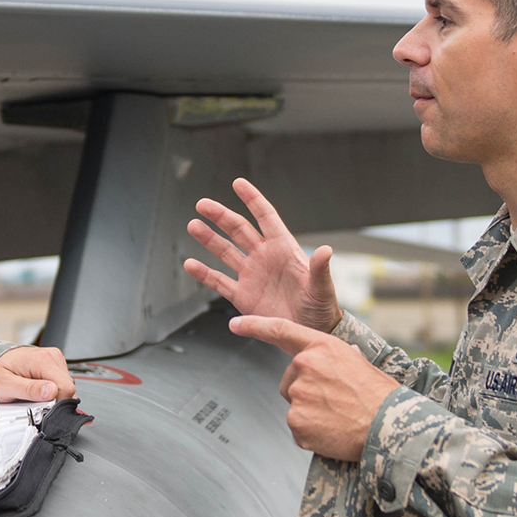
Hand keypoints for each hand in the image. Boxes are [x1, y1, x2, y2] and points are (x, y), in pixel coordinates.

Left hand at [0, 344, 74, 401]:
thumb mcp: (6, 386)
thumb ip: (30, 389)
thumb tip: (52, 392)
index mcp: (43, 359)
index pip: (66, 388)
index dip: (55, 403)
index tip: (41, 407)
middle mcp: (51, 356)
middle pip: (67, 388)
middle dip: (53, 400)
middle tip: (32, 401)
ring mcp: (53, 359)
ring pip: (64, 387)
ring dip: (52, 396)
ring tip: (32, 394)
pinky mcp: (52, 365)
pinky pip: (59, 384)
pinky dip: (50, 391)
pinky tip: (36, 390)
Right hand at [184, 178, 340, 333]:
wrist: (310, 333)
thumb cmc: (321, 308)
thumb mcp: (322, 288)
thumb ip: (320, 269)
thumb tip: (325, 250)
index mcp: (284, 249)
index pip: (266, 217)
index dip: (252, 200)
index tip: (238, 183)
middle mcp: (264, 258)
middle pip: (238, 230)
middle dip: (221, 216)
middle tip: (202, 204)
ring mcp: (251, 276)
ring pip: (225, 251)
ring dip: (209, 238)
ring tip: (193, 225)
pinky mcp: (242, 296)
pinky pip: (219, 281)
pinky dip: (204, 273)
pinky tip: (191, 264)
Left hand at [228, 315, 400, 462]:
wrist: (389, 426)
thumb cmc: (381, 396)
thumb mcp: (361, 364)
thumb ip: (341, 358)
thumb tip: (342, 355)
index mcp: (321, 346)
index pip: (280, 331)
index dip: (254, 326)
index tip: (235, 324)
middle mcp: (305, 366)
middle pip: (288, 381)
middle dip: (305, 392)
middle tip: (334, 403)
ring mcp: (298, 394)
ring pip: (295, 406)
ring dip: (311, 414)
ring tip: (338, 418)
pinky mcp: (296, 422)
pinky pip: (298, 429)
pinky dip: (312, 434)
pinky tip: (333, 432)